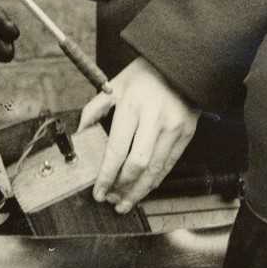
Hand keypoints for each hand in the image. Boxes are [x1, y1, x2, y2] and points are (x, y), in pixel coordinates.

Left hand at [78, 57, 197, 212]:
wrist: (181, 64)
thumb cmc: (145, 73)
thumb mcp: (115, 85)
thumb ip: (94, 109)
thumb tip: (80, 133)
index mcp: (132, 106)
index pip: (117, 150)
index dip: (106, 176)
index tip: (98, 191)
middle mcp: (154, 119)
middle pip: (137, 165)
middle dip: (122, 188)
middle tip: (111, 199)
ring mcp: (173, 128)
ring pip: (155, 170)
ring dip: (138, 191)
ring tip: (125, 203)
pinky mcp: (186, 134)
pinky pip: (169, 164)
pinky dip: (155, 180)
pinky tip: (143, 189)